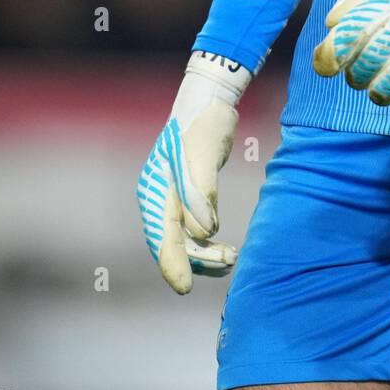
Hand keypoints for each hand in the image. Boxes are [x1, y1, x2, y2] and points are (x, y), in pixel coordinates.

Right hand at [136, 51, 252, 293]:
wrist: (211, 101)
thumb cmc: (203, 124)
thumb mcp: (202, 155)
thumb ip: (201, 193)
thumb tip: (204, 232)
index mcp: (156, 189)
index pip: (160, 235)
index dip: (172, 263)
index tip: (184, 288)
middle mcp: (160, 197)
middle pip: (173, 242)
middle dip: (197, 260)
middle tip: (230, 263)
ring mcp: (173, 197)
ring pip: (185, 239)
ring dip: (206, 255)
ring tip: (233, 259)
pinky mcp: (189, 196)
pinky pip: (195, 229)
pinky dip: (209, 242)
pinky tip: (227, 249)